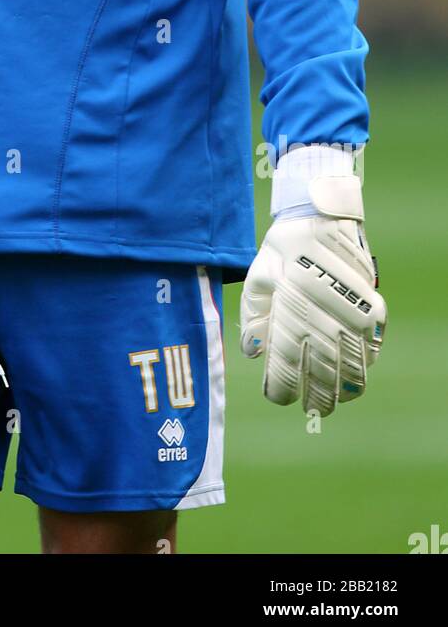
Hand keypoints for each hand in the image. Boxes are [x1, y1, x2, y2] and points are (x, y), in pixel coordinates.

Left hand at [241, 161, 385, 416]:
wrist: (322, 217)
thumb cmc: (282, 248)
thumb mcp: (257, 277)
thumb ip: (253, 317)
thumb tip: (254, 353)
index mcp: (291, 310)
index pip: (287, 367)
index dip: (282, 389)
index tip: (279, 397)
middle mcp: (324, 316)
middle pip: (322, 374)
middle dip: (316, 397)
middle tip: (312, 410)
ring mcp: (352, 314)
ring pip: (352, 368)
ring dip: (343, 389)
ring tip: (333, 402)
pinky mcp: (372, 308)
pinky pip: (370, 348)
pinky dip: (363, 366)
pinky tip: (354, 375)